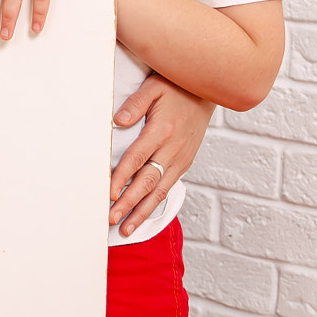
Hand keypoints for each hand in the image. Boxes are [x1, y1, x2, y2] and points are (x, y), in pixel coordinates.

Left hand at [109, 71, 212, 238]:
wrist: (207, 92)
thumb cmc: (176, 88)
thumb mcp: (153, 87)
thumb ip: (135, 103)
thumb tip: (117, 121)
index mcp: (162, 131)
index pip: (137, 158)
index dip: (122, 177)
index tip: (109, 193)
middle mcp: (173, 150)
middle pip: (148, 181)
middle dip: (129, 203)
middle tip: (111, 218)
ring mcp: (181, 159)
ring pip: (159, 191)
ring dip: (141, 211)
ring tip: (126, 228)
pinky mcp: (185, 163)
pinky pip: (168, 187)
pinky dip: (155, 204)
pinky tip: (143, 215)